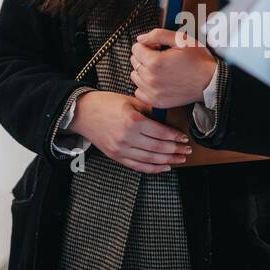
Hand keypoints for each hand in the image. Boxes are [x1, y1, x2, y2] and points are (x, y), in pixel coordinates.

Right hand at [68, 91, 193, 173]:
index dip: (175, 137)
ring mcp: (121, 149)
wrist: (83, 113)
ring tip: (180, 159)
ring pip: (150, 160)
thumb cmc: (105, 104)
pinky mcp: (116, 156)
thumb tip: (166, 119)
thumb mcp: (130, 101)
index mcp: (133, 121)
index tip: (184, 138)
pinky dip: (153, 169)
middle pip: (158, 148)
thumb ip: (149, 110)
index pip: (161, 133)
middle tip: (187, 150)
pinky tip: (164, 167)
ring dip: (168, 161)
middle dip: (176, 150)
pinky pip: (138, 166)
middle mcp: (127, 138)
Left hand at [130, 28, 217, 108]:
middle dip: (144, 56)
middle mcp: (151, 78)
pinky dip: (144, 86)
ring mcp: (153, 92)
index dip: (147, 45)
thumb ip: (158, 35)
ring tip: (159, 69)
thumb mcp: (181, 40)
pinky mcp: (156, 101)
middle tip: (161, 57)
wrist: (210, 82)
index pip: (135, 48)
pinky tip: (156, 81)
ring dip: (143, 71)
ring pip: (135, 76)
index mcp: (155, 62)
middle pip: (134, 62)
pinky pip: (139, 92)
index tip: (157, 48)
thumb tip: (141, 38)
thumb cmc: (198, 61)